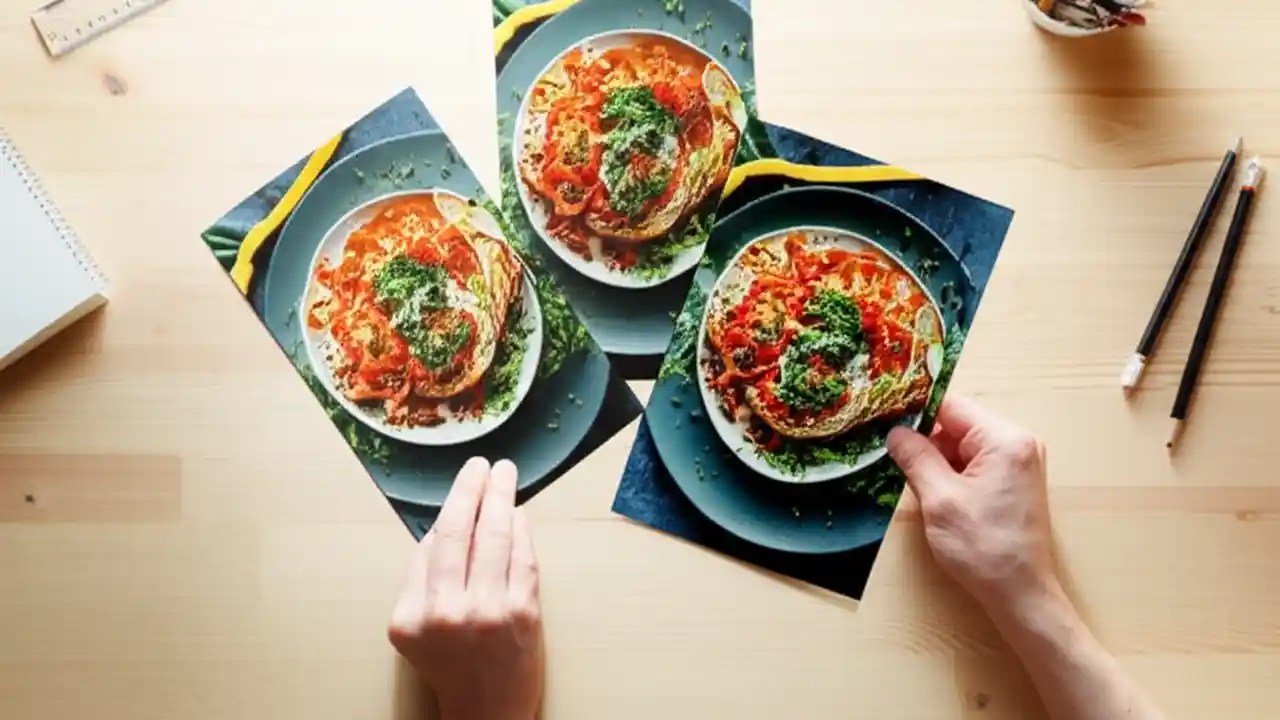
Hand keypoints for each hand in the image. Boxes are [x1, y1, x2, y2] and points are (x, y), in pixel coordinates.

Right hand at [388, 458, 542, 719]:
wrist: (486, 713)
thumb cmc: (451, 665)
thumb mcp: (414, 629)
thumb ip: (422, 577)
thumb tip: (445, 522)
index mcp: (411, 615)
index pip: (432, 545)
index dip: (452, 505)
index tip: (464, 479)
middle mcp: (446, 612)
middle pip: (461, 532)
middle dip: (473, 489)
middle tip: (482, 463)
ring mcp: (488, 613)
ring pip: (496, 538)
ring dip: (502, 498)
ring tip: (505, 475)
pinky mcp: (523, 616)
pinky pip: (523, 560)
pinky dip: (522, 531)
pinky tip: (520, 513)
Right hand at [887, 395, 1059, 617]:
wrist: (1020, 594)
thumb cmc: (984, 549)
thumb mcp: (938, 499)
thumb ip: (915, 457)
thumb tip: (895, 432)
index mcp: (1004, 440)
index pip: (951, 405)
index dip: (915, 412)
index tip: (884, 420)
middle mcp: (1017, 444)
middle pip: (957, 424)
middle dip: (926, 442)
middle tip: (897, 461)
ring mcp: (1018, 463)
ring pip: (963, 446)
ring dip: (937, 461)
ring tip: (918, 486)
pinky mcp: (1013, 482)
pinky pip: (973, 464)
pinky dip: (951, 474)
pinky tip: (936, 496)